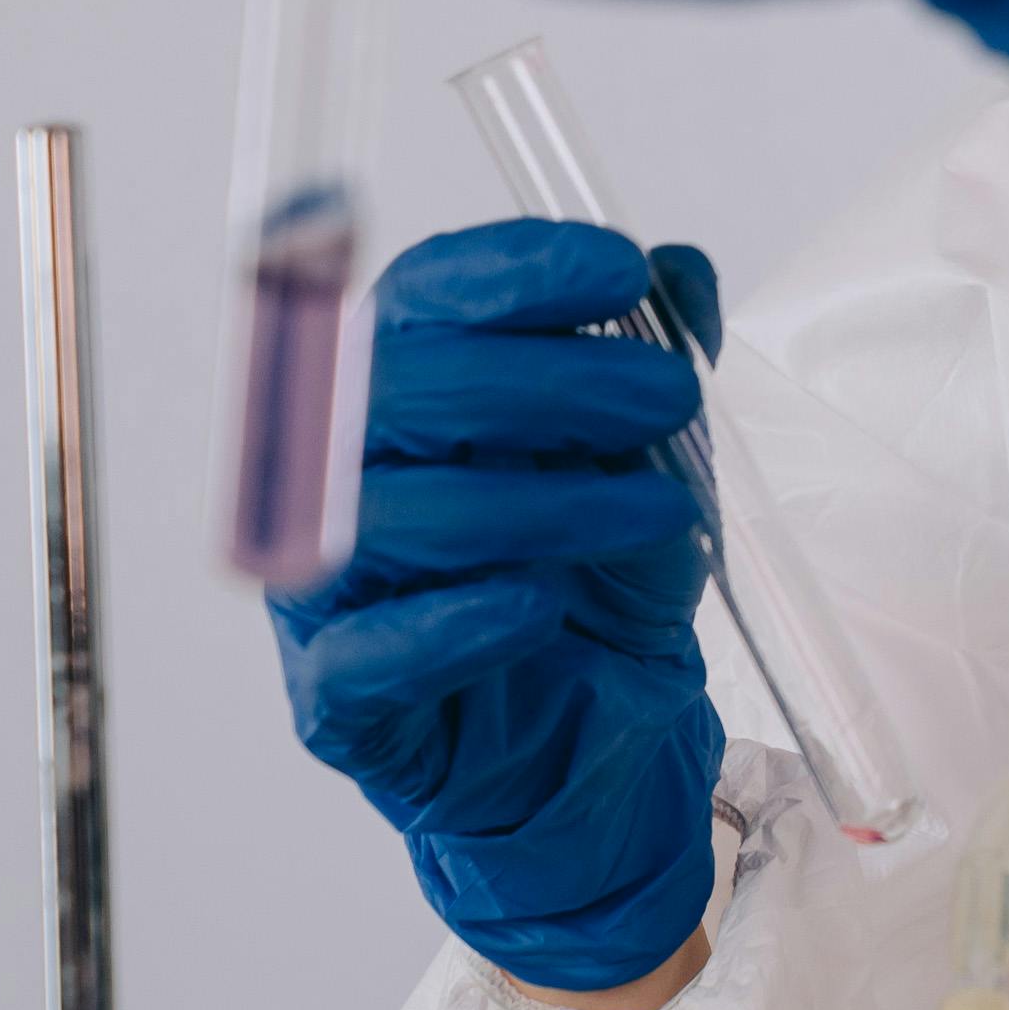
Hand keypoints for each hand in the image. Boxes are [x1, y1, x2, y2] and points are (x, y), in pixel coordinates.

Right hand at [272, 222, 725, 995]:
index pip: (417, 298)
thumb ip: (659, 356)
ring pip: (381, 515)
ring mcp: (326, 590)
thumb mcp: (655, 454)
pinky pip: (362, 655)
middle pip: (393, 391)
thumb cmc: (601, 576)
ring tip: (656, 513)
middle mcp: (340, 478)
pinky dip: (456, 623)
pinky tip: (541, 605)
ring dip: (536, 504)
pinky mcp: (336, 703)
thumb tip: (682, 272)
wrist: (604, 740)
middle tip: (668, 397)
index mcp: (405, 393)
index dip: (509, 270)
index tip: (619, 269)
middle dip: (546, 381)